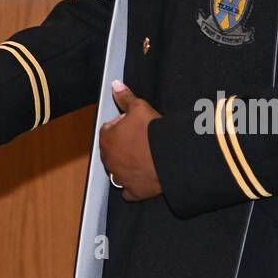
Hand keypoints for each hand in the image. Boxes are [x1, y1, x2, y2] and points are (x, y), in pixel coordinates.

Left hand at [98, 80, 162, 201]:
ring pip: (118, 171)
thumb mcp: (139, 108)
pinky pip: (129, 191)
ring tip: (143, 158)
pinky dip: (133, 186)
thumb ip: (125, 97)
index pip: (108, 130)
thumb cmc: (153, 133)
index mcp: (107, 139)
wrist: (170, 157)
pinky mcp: (133, 191)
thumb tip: (115, 85)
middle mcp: (109, 160)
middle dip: (123, 146)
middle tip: (141, 141)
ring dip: (127, 165)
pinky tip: (142, 178)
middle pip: (113, 151)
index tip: (134, 126)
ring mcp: (120, 177)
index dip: (122, 126)